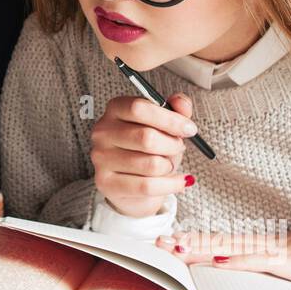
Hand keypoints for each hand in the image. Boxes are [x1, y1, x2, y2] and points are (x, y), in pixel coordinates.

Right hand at [91, 93, 197, 217]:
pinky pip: (148, 186)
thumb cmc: (147, 151)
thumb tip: (182, 103)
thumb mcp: (164, 127)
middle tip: (178, 148)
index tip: (188, 129)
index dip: (169, 119)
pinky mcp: (107, 183)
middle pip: (146, 137)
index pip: (138, 108)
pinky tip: (177, 181)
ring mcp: (102, 159)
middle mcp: (103, 132)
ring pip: (151, 164)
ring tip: (168, 165)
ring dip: (169, 166)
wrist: (131, 185)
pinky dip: (170, 184)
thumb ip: (176, 111)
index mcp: (115, 110)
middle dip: (172, 145)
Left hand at [155, 194, 290, 285]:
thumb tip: (289, 268)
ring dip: (204, 250)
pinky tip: (218, 259)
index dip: (204, 244)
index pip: (235, 245)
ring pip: (237, 250)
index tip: (177, 242)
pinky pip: (266, 261)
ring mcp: (290, 253)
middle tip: (159, 244)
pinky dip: (240, 261)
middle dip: (191, 245)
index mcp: (281, 245)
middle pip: (226, 244)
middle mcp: (279, 246)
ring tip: (175, 249)